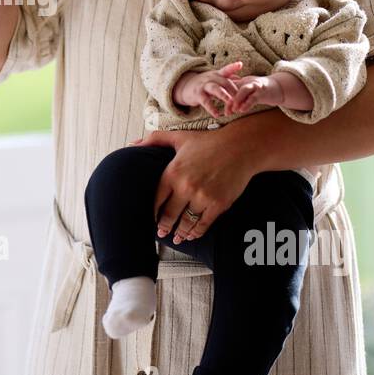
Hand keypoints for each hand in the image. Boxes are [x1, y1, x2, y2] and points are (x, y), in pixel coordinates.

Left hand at [127, 124, 257, 242]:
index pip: (156, 199)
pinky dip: (196, 232)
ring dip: (180, 232)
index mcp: (173, 172)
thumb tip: (132, 144)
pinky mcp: (218, 204)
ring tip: (176, 238)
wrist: (241, 147)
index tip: (150, 218)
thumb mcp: (179, 136)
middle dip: (164, 226)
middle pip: (169, 214)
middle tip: (161, 232)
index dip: (152, 211)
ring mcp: (202, 197)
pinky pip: (203, 224)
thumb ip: (155, 139)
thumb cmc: (209, 141)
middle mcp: (186, 187)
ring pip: (186, 222)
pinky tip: (192, 234)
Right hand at [174, 61, 243, 119]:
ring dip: (224, 95)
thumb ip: (227, 79)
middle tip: (241, 100)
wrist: (186, 86)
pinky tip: (217, 115)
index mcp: (217, 75)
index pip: (226, 70)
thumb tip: (241, 79)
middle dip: (234, 91)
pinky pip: (205, 102)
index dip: (233, 67)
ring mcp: (204, 86)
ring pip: (215, 89)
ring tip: (230, 102)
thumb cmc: (204, 84)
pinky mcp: (197, 94)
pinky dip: (211, 108)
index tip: (240, 64)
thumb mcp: (215, 79)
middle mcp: (211, 78)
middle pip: (225, 82)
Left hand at [224, 74, 283, 115]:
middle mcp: (248, 82)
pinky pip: (254, 97)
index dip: (223, 95)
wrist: (279, 88)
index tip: (217, 105)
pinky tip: (242, 110)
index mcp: (243, 81)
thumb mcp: (247, 90)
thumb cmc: (260, 90)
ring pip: (244, 90)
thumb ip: (236, 93)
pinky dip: (247, 103)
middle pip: (235, 88)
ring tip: (232, 109)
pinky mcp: (263, 92)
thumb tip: (223, 98)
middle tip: (225, 110)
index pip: (230, 87)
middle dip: (229, 99)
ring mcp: (256, 86)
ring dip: (237, 100)